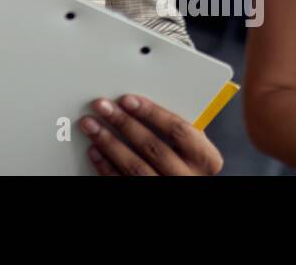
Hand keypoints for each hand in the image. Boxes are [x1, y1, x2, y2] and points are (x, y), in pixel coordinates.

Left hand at [80, 95, 222, 174]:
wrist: (178, 184)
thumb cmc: (185, 159)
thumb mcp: (190, 144)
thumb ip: (175, 126)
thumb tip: (138, 99)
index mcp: (205, 158)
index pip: (179, 131)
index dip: (152, 113)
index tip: (127, 99)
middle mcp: (187, 177)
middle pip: (153, 147)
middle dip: (124, 123)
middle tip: (102, 106)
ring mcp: (165, 188)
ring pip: (135, 167)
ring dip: (108, 143)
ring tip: (90, 125)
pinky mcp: (143, 196)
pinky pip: (121, 182)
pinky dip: (105, 166)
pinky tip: (94, 150)